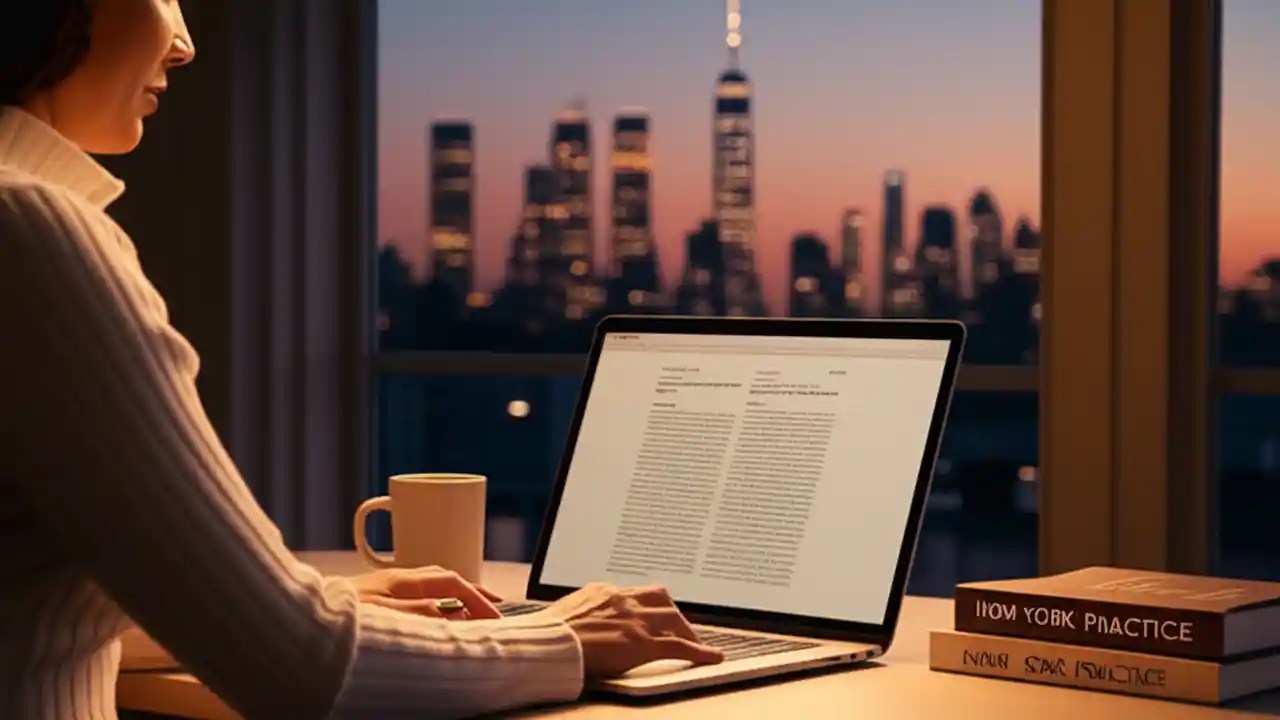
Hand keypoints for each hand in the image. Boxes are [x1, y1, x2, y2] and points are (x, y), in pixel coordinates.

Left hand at [349, 566, 502, 619]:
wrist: (298, 615)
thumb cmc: (336, 618)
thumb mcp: (381, 617)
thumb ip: (418, 612)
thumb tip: (451, 610)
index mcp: (400, 580)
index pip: (451, 584)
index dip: (477, 599)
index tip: (496, 616)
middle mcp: (396, 579)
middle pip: (445, 578)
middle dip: (473, 591)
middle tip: (497, 605)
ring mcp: (385, 586)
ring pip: (432, 584)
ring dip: (457, 594)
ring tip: (475, 606)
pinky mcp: (375, 597)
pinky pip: (418, 593)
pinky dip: (438, 600)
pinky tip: (438, 611)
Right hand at [541, 582, 723, 677]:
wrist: (547, 645)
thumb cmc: (547, 636)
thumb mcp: (566, 615)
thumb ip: (582, 614)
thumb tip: (580, 624)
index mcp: (602, 592)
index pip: (634, 594)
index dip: (646, 606)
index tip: (650, 615)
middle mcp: (623, 600)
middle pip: (659, 598)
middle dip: (671, 613)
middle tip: (678, 627)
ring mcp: (635, 620)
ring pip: (673, 618)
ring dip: (685, 630)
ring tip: (695, 643)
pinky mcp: (643, 643)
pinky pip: (680, 646)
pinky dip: (699, 652)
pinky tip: (712, 657)